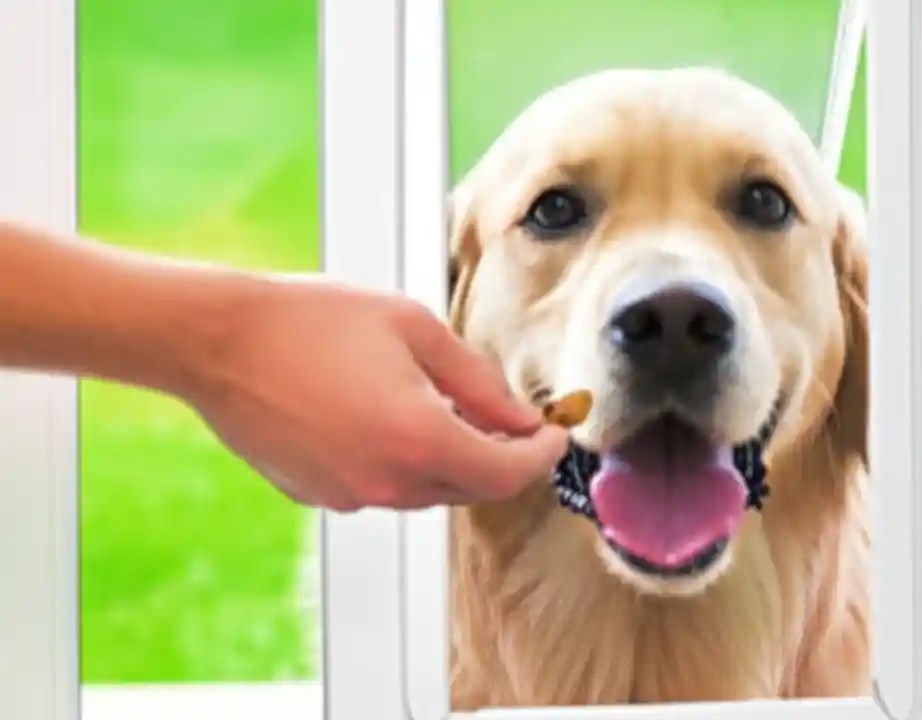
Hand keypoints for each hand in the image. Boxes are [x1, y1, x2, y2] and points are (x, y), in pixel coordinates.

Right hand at [186, 277, 568, 510]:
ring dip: (452, 459)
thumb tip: (521, 417)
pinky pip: (383, 487)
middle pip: (472, 488)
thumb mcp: (414, 330)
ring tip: (447, 408)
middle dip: (501, 457)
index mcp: (420, 441)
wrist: (216, 341)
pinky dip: (404, 462)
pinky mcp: (319, 495)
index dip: (541, 455)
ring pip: (429, 490)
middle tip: (513, 419)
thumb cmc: (312, 320)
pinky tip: (390, 416)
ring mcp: (350, 496)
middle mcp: (388, 483)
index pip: (508, 474)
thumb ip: (479, 382)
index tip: (555, 434)